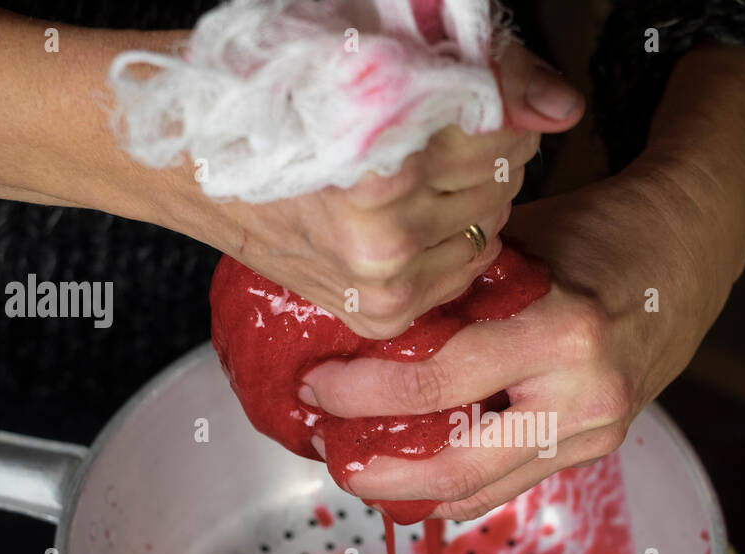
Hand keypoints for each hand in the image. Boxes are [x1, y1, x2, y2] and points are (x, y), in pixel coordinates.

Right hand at [161, 44, 583, 337]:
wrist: (180, 158)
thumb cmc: (260, 89)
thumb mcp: (363, 47)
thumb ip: (481, 68)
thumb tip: (565, 106)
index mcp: (379, 157)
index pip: (500, 125)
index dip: (491, 97)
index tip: (457, 88)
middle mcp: (385, 233)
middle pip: (500, 178)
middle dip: (484, 144)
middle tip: (430, 128)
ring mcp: (382, 282)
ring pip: (489, 225)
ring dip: (470, 193)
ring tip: (413, 171)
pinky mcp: (378, 314)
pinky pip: (464, 269)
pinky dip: (452, 238)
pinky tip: (411, 214)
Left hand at [298, 45, 744, 516]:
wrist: (690, 248)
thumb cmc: (598, 228)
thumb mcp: (518, 241)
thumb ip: (452, 290)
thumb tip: (359, 323)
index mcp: (564, 332)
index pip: (439, 382)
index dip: (363, 392)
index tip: (315, 387)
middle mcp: (585, 398)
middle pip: (459, 466)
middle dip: (381, 470)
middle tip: (327, 454)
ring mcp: (595, 433)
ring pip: (485, 491)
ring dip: (413, 489)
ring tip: (359, 470)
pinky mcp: (595, 447)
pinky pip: (512, 481)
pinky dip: (458, 485)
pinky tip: (414, 476)